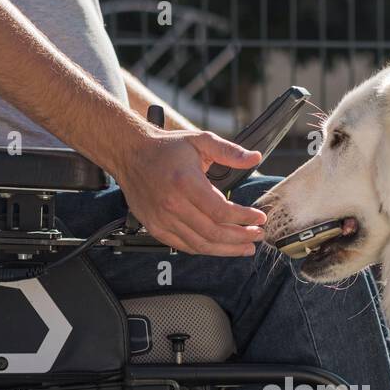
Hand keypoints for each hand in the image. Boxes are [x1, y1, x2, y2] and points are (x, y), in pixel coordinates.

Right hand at [113, 129, 266, 255]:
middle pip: (214, 232)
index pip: (221, 211)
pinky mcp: (155, 227)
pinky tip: (220, 247)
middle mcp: (173, 204)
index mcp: (186, 183)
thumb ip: (229, 151)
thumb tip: (255, 158)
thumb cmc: (166, 148)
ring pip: (201, 244)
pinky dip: (205, 249)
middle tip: (257, 235)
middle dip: (240, 238)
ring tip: (244, 247)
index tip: (259, 218)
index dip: (244, 218)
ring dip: (226, 249)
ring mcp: (162, 219)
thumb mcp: (200, 141)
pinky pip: (184, 246)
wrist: (130, 154)